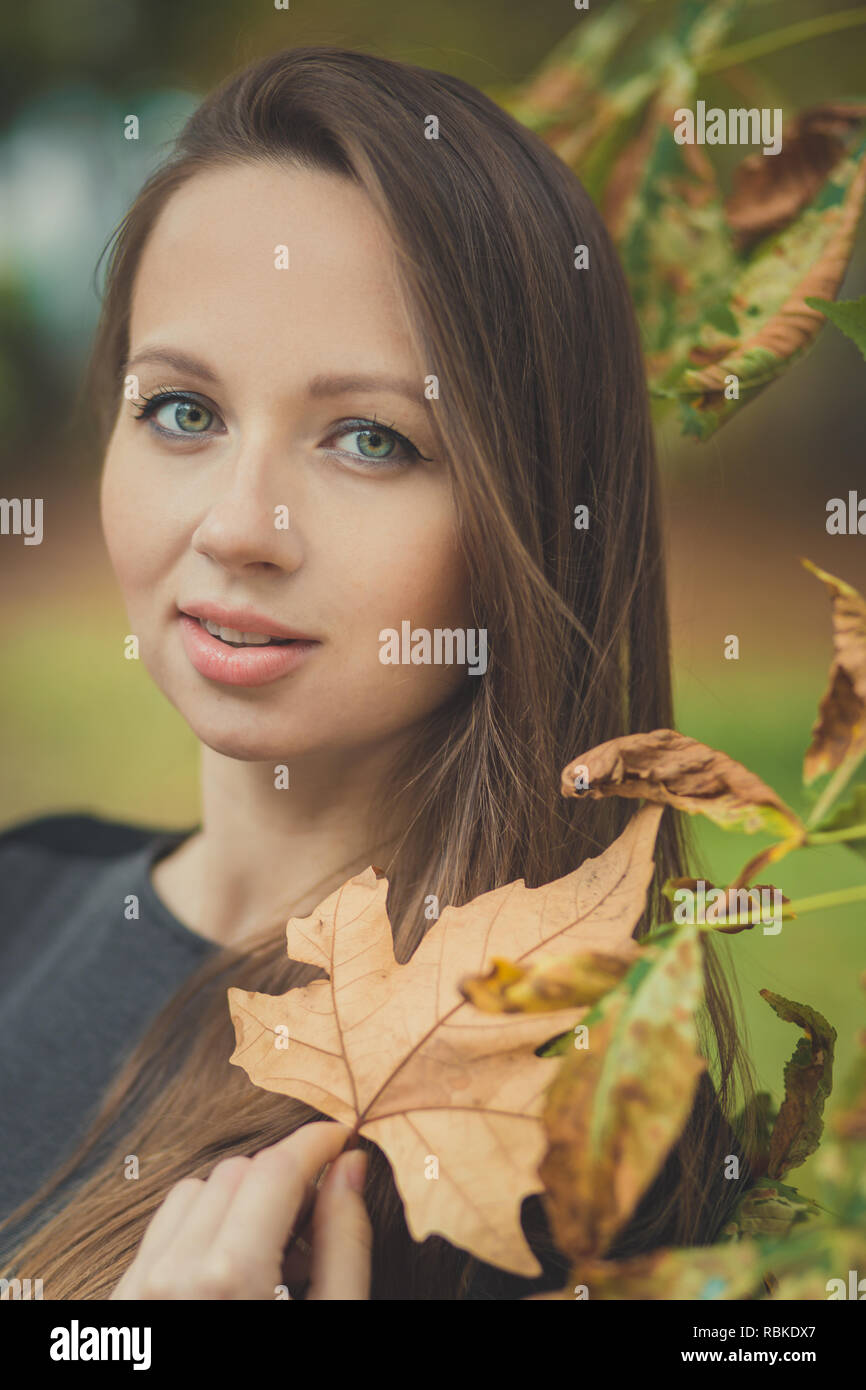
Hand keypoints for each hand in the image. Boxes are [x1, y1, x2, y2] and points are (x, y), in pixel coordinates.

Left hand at [110, 1121, 370, 1299]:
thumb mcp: (335, 1323)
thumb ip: (344, 1245)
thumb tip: (350, 1166)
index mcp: (232, 1280)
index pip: (277, 1170)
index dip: (317, 1142)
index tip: (343, 1136)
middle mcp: (175, 1276)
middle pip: (238, 1173)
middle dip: (283, 1179)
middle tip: (316, 1218)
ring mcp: (140, 1289)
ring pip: (194, 1192)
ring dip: (238, 1202)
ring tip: (274, 1253)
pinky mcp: (122, 1302)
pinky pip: (162, 1231)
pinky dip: (200, 1227)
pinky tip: (231, 1271)